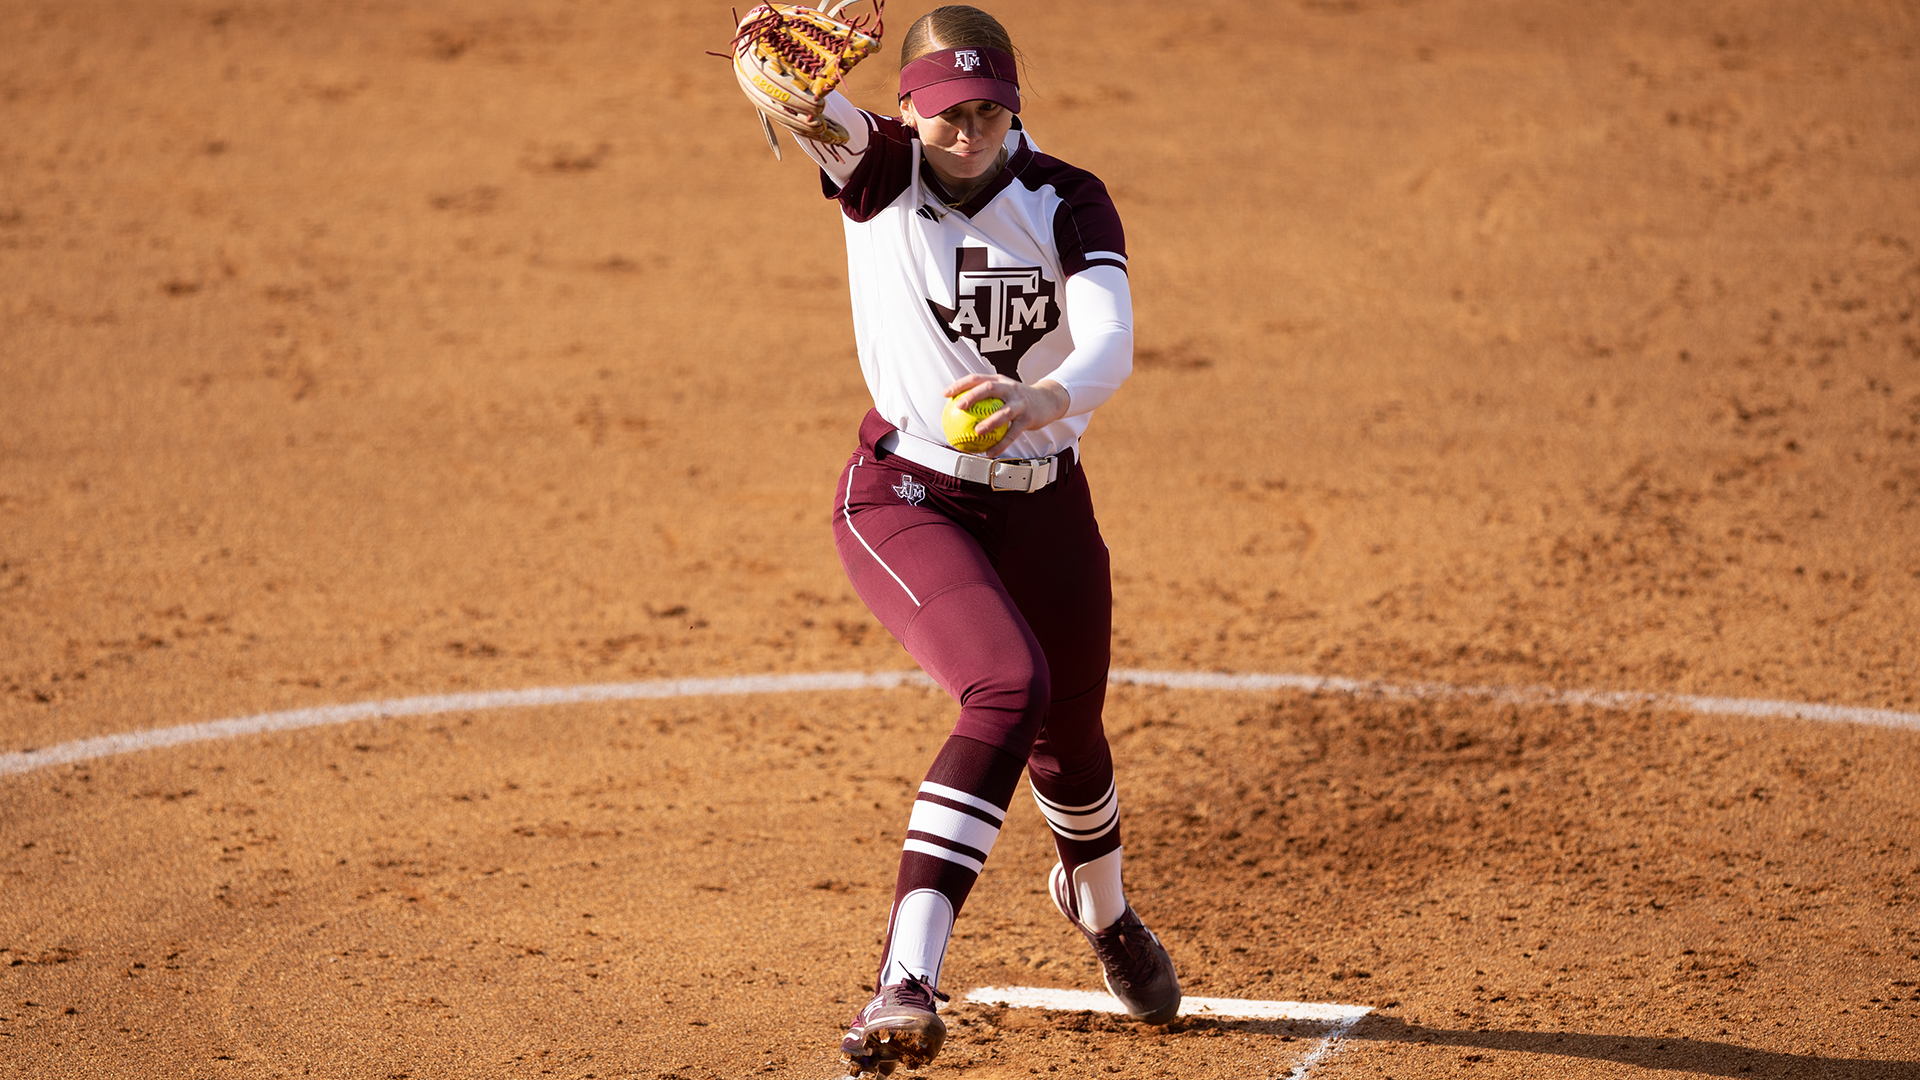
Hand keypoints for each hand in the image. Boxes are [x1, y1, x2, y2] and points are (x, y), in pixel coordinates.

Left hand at [943, 373, 1069, 456]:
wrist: (1049, 400)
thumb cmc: (1020, 398)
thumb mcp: (1004, 392)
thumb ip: (985, 397)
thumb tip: (957, 410)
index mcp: (1000, 381)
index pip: (977, 378)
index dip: (960, 385)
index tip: (946, 394)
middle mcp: (1010, 389)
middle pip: (990, 388)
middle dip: (973, 396)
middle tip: (959, 407)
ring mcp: (1020, 403)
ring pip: (1004, 412)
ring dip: (989, 422)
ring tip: (976, 432)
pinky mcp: (1028, 418)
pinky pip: (1013, 434)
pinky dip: (1001, 444)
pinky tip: (989, 453)